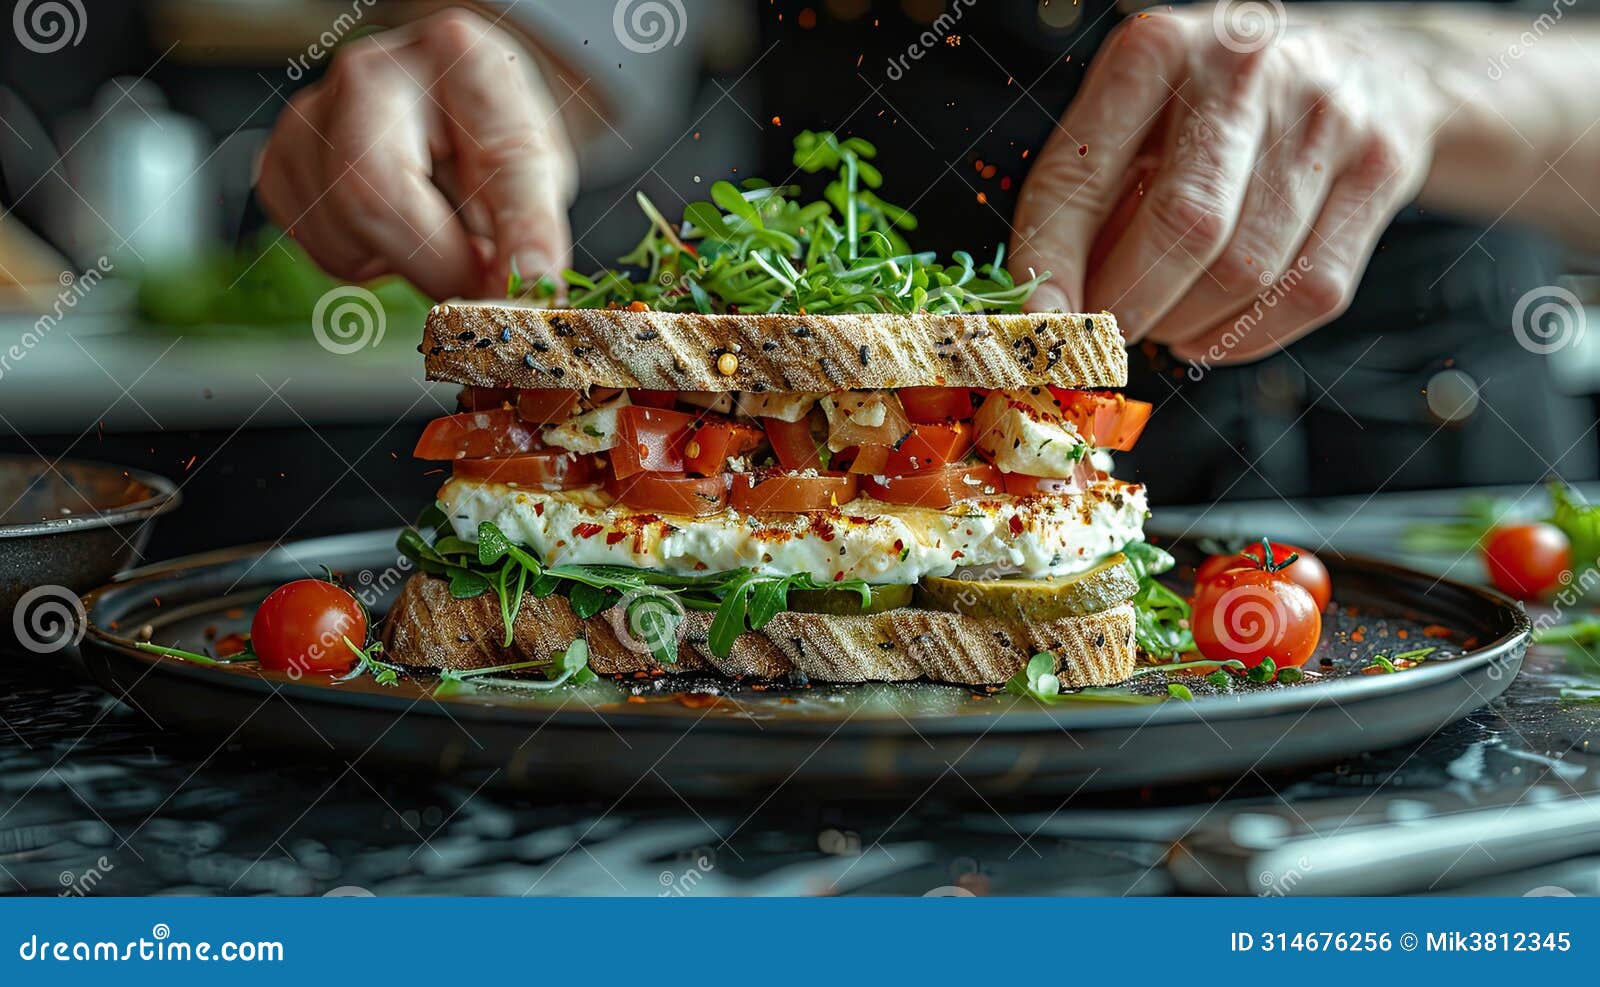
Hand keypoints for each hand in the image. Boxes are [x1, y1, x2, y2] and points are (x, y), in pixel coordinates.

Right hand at [257, 8, 575, 299]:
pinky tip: (397, 226)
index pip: (450, 166)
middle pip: (364, 201)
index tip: (509, 291)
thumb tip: (531, 282)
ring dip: (402, 264)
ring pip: (340, 239)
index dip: (467, 251)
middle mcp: (364, 74)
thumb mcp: (539, 169)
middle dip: (431, 264)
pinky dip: (367, 261)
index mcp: (449, 57)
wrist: (458, 110)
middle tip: (475, 277)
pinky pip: (320, 249)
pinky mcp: (280, 161)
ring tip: (437, 226)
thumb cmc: (494, 130)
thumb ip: (532, 226)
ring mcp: (309, 115)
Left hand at [1010, 8, 1444, 363]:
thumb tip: (1048, 312)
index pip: (1084, 175)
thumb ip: (1086, 198)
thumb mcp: (1137, 118)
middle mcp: (1245, 69)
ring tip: (1163, 323)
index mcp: (1158, 49)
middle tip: (1108, 335)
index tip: (1044, 327)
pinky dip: (1245, 335)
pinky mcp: (1380, 169)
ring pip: (1245, 272)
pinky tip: (1212, 329)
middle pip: (1183, 229)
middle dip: (1131, 305)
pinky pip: (1307, 293)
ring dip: (1186, 324)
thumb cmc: (1217, 108)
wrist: (1367, 64)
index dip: (1054, 265)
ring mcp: (1324, 117)